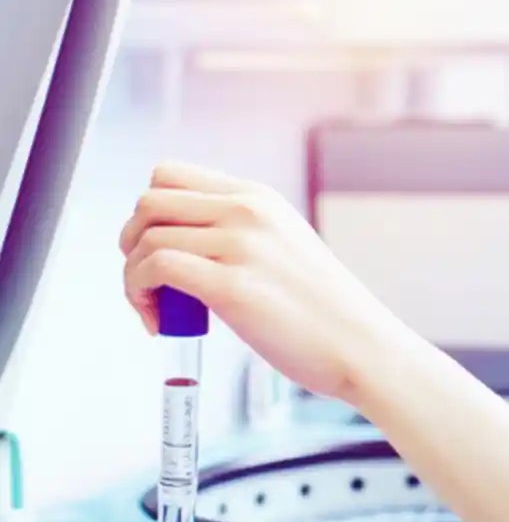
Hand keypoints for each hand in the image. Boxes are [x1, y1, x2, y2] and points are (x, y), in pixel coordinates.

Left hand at [120, 161, 408, 401]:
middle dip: (133, 243)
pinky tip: (161, 322)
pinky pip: (154, 269)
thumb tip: (184, 246)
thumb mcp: (286, 246)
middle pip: (148, 202)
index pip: (169, 175)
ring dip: (134, 277)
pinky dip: (140, 295)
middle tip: (151, 282)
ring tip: (159, 310)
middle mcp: (248, 212)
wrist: (361, 346)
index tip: (161, 250)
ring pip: (146, 238)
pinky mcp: (230, 286)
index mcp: (260, 198)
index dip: (150, 214)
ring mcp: (240, 246)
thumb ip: (242, 234)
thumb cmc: (325, 312)